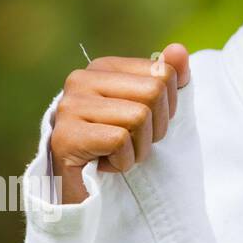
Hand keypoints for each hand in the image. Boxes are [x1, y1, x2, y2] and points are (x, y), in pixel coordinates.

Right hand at [49, 43, 190, 203]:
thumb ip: (168, 78)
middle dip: (155, 127)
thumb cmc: (122, 147)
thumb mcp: (154, 109)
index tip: (146, 123)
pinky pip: (120, 141)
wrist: (86, 194)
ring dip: (139, 147)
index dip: (168, 106)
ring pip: (139, 117)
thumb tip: (178, 49)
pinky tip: (104, 164)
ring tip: (117, 153)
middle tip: (132, 142)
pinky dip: (123, 161)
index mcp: (103, 67)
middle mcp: (80, 80)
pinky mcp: (64, 137)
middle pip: (154, 92)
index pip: (164, 73)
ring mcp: (68, 107)